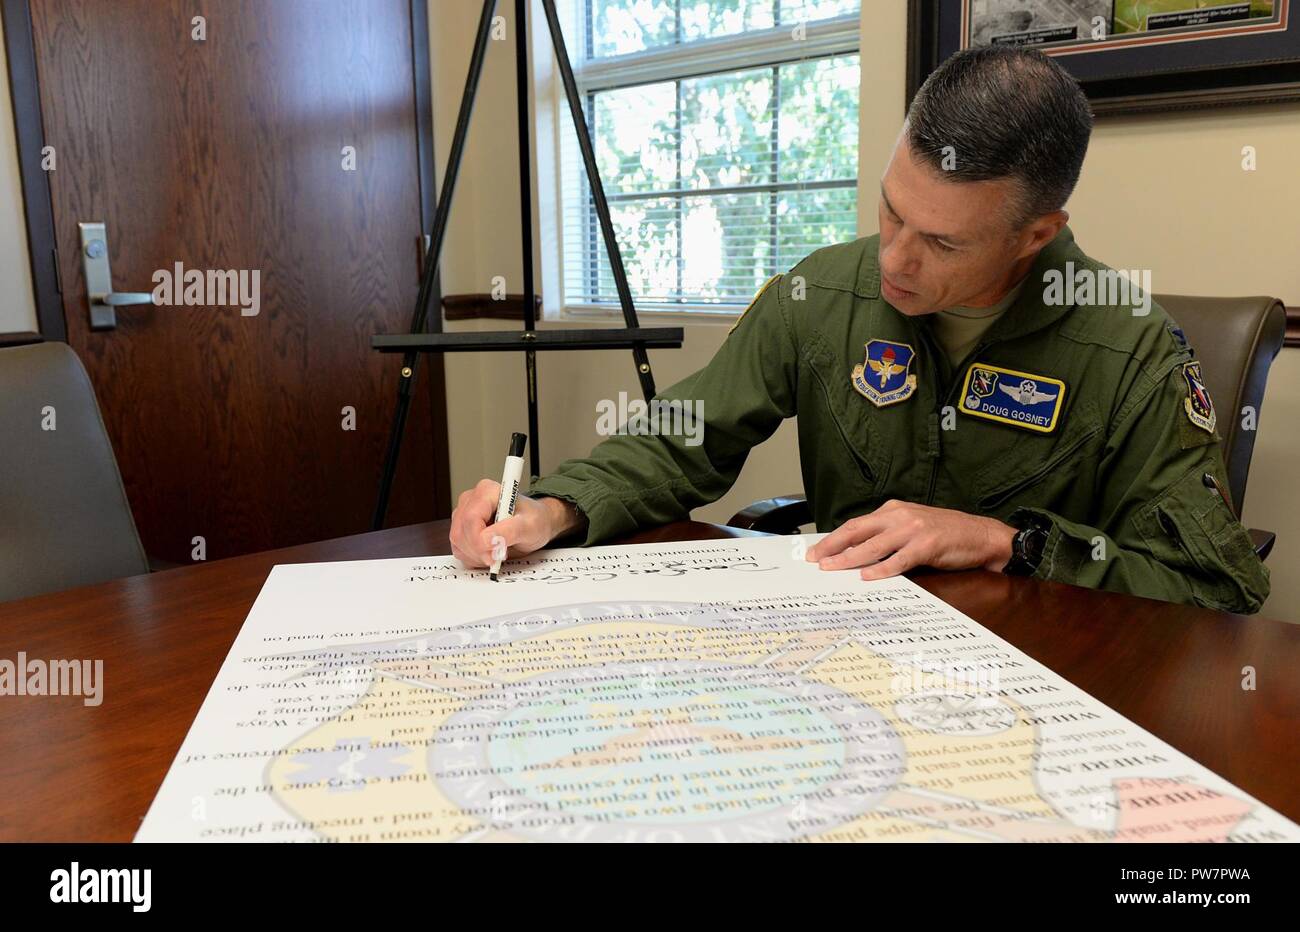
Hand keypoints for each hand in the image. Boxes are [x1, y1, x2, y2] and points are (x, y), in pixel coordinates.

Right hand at [449, 480, 582, 568]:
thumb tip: (487, 539)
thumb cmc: (534, 520)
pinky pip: (458, 549)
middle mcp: (471, 499)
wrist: (535, 525)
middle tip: (499, 556)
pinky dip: (473, 558)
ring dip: (476, 556)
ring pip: (457, 542)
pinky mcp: (461, 529)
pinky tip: (489, 553)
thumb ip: (510, 531)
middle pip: (461, 532)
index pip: (471, 518)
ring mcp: (463, 514)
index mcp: (487, 491)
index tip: (494, 555)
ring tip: (497, 552)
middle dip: (479, 551)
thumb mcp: (530, 526)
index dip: (478, 541)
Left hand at [804, 499, 1015, 580]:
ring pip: (873, 546)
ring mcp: (914, 530)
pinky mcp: (927, 545)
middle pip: (857, 531)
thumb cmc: (946, 534)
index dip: (834, 538)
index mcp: (893, 510)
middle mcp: (900, 516)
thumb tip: (856, 552)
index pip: (856, 524)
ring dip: (849, 558)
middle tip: (814, 561)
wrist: (981, 535)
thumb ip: (887, 535)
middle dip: (832, 546)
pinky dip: (881, 569)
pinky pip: (899, 559)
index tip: (816, 551)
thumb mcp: (912, 526)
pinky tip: (867, 577)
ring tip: (832, 568)